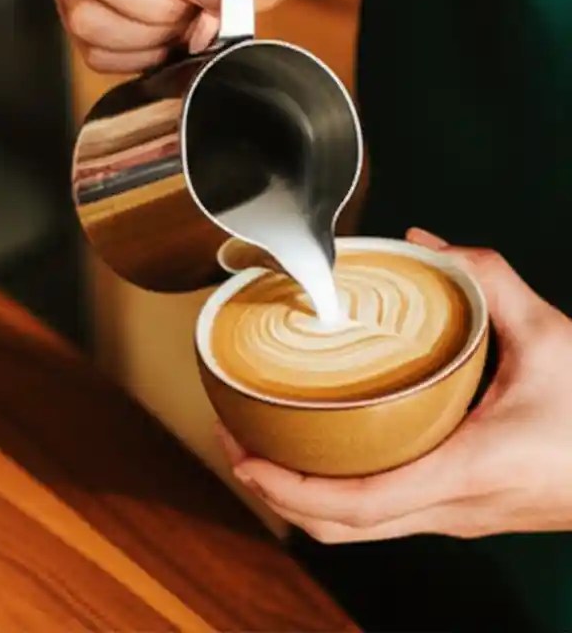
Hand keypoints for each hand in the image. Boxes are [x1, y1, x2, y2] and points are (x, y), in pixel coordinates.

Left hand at [217, 227, 571, 541]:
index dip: (287, 487)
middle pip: (338, 529)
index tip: (242, 455)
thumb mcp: (553, 339)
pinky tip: (321, 452)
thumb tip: (431, 241)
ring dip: (301, 497)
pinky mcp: (465, 512)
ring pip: (358, 532)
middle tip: (233, 440)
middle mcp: (453, 507)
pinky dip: (337, 496)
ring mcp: (458, 518)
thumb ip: (489, 282)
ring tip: (263, 445)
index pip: (354, 503)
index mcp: (465, 469)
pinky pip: (383, 518)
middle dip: (273, 491)